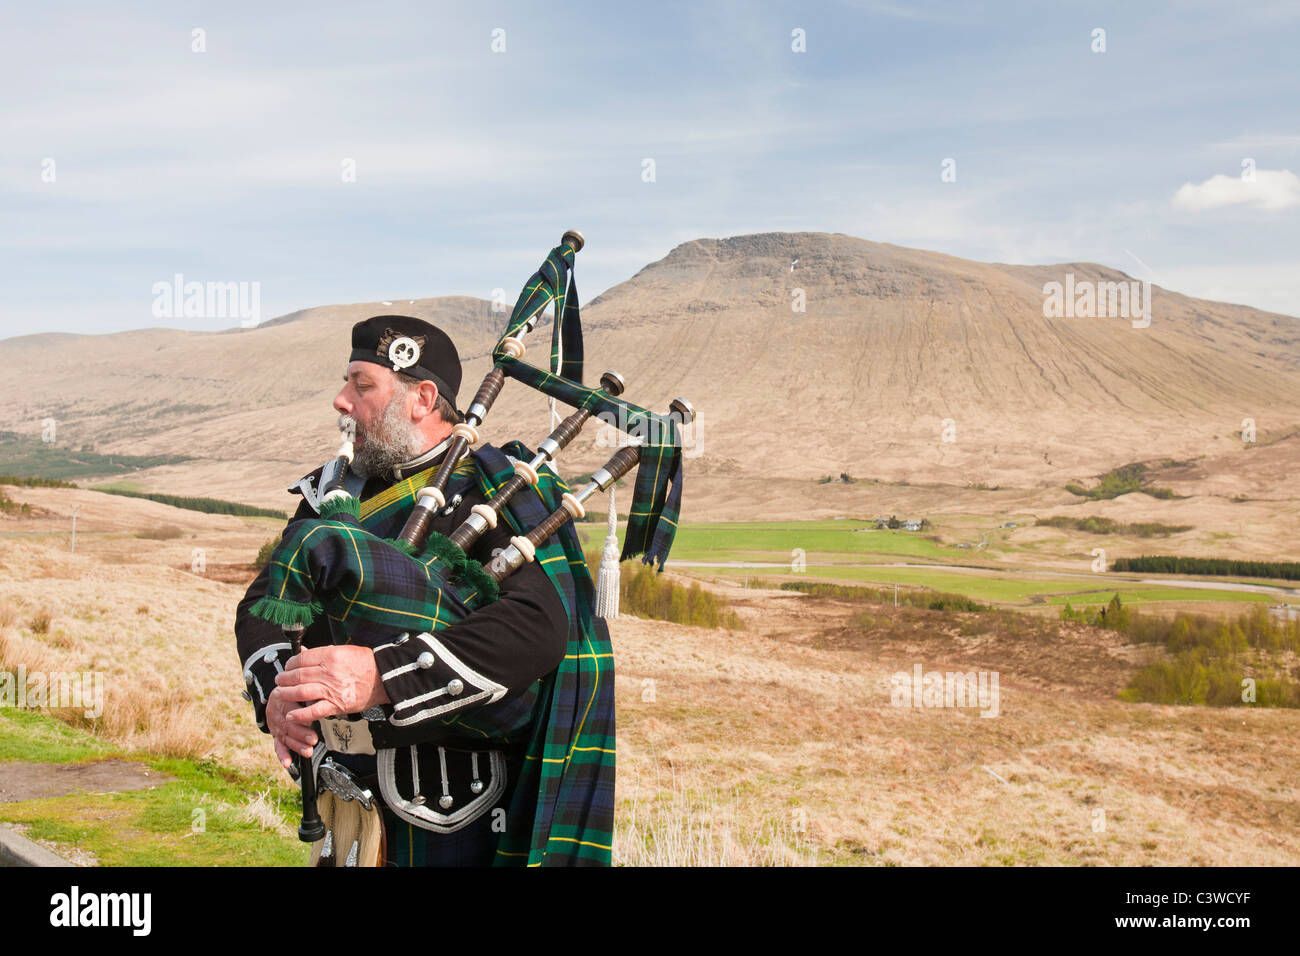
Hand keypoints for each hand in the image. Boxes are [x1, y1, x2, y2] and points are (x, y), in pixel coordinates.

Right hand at [266, 686, 316, 767]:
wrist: (281, 693)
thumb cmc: (296, 690)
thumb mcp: (301, 687)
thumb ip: (308, 694)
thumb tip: (320, 696)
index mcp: (280, 696)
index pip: (289, 707)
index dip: (300, 716)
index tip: (310, 721)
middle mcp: (275, 711)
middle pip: (288, 724)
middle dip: (301, 734)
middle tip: (313, 739)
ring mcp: (275, 724)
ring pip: (285, 737)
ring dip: (297, 746)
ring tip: (308, 751)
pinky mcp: (276, 734)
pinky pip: (278, 746)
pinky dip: (283, 755)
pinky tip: (287, 762)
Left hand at [274, 645, 389, 727]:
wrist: (384, 678)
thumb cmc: (366, 663)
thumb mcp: (344, 651)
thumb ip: (323, 653)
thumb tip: (304, 653)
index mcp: (330, 656)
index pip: (301, 659)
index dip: (289, 664)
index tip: (286, 667)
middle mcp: (329, 672)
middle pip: (298, 675)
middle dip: (284, 679)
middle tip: (278, 681)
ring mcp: (332, 690)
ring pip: (301, 692)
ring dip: (286, 694)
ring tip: (279, 694)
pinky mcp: (336, 705)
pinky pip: (314, 711)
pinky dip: (300, 715)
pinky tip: (291, 715)